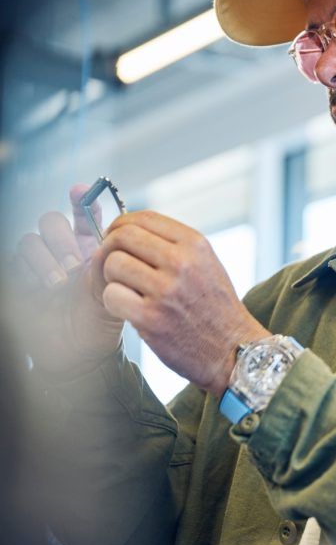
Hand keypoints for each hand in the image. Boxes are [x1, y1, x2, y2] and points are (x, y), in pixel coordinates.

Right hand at [12, 185, 123, 374]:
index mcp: (89, 248)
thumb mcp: (113, 287)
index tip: (78, 191)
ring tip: (58, 284)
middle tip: (73, 265)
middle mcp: (63, 252)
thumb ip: (109, 259)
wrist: (80, 354)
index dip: (79, 200)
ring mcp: (40, 266)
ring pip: (30, 240)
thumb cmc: (101, 323)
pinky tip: (42, 289)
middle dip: (60, 239)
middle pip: (50, 222)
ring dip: (44, 260)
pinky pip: (13, 261)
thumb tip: (111, 233)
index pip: (82, 214)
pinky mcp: (21, 282)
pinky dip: (26, 272)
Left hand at [99, 211, 268, 396]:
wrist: (233, 350)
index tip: (116, 238)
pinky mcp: (152, 318)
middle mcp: (182, 262)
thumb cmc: (216, 309)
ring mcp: (166, 290)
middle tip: (111, 264)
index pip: (144, 217)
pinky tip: (127, 308)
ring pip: (112, 264)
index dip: (121, 225)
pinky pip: (111, 295)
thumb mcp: (206, 264)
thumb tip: (131, 230)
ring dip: (110, 278)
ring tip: (125, 289)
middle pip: (122, 236)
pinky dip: (112, 302)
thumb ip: (174, 245)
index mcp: (195, 245)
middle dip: (109, 248)